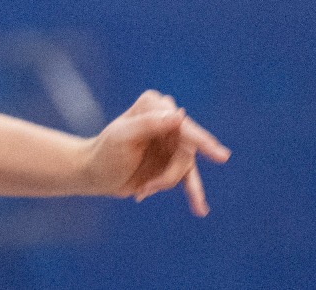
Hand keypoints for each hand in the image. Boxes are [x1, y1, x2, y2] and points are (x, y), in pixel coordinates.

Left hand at [83, 89, 231, 215]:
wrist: (96, 174)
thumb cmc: (106, 152)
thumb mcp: (123, 137)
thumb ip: (149, 124)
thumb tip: (179, 115)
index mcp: (153, 106)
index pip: (183, 126)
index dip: (201, 141)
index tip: (219, 156)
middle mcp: (166, 120)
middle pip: (187, 150)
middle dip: (169, 173)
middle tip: (147, 187)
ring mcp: (172, 141)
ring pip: (186, 167)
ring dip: (165, 182)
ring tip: (144, 190)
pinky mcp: (173, 161)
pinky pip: (189, 178)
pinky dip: (193, 193)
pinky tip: (200, 209)